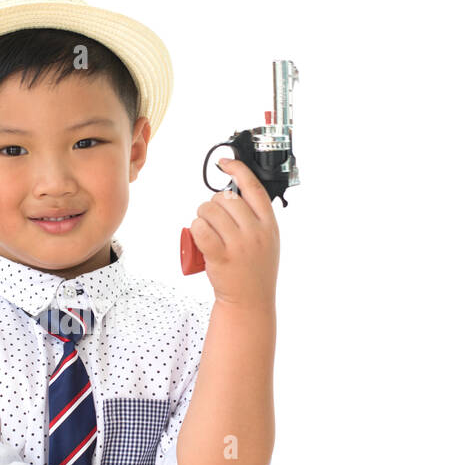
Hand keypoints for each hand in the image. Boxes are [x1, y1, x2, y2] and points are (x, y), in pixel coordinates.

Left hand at [187, 158, 280, 308]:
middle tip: (211, 220)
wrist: (250, 302)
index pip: (253, 187)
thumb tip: (231, 195)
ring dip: (201, 216)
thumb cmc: (255, 270)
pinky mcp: (221, 257)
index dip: (238, 170)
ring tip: (205, 229)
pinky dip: (195, 229)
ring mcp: (239, 245)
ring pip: (209, 211)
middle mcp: (256, 232)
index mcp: (269, 224)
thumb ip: (256, 219)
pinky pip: (200, 230)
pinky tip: (198, 236)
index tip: (225, 163)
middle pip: (225, 199)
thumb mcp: (267, 241)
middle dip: (212, 205)